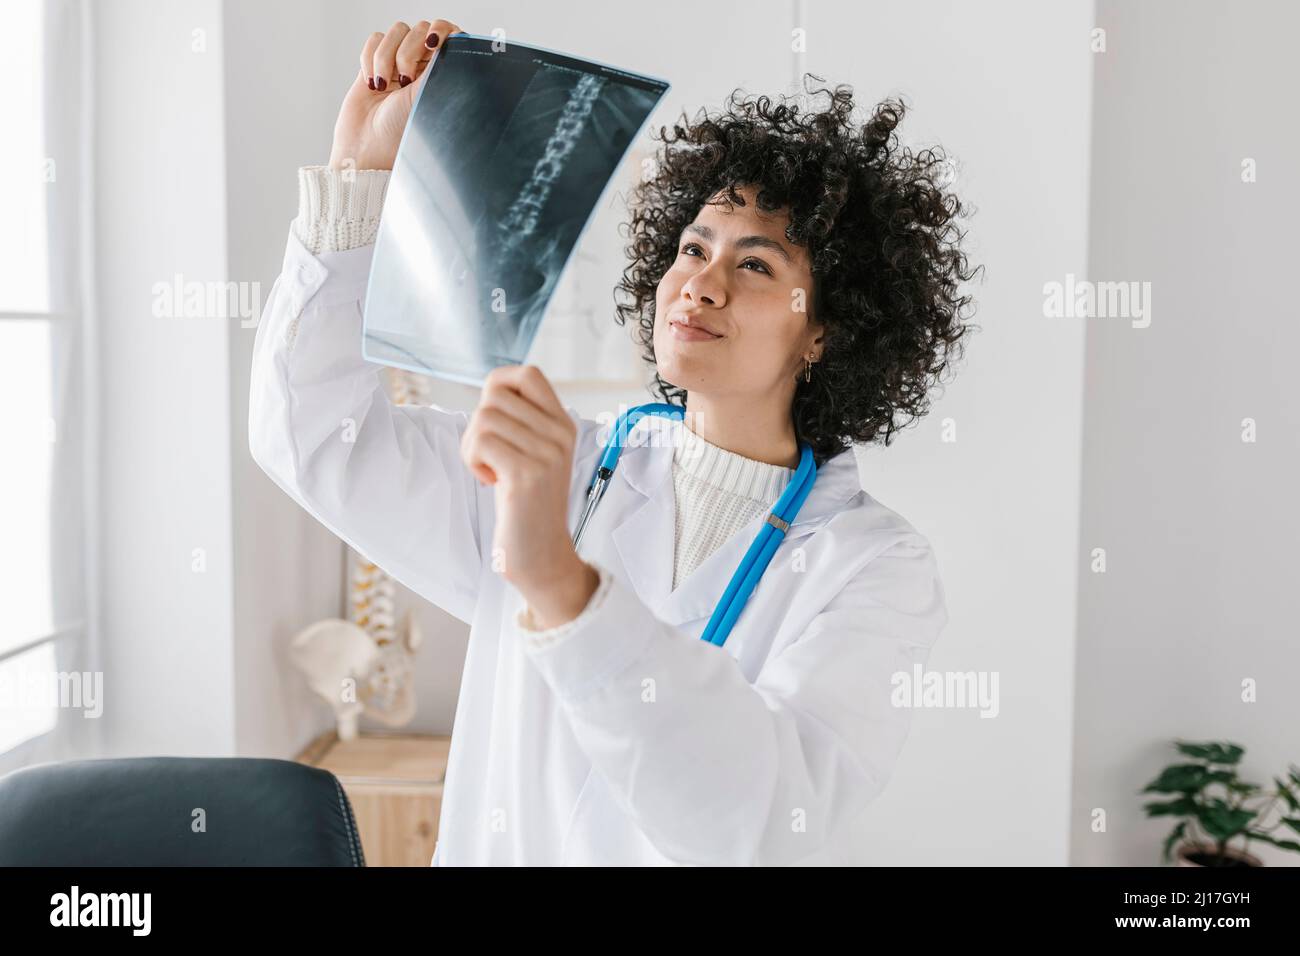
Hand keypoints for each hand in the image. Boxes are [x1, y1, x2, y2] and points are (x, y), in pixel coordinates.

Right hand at [328, 17, 464, 171]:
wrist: (368, 145)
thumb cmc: (401, 130)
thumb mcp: (428, 95)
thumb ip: (442, 65)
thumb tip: (455, 39)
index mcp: (443, 72)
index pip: (449, 33)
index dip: (441, 31)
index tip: (431, 44)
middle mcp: (423, 65)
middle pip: (419, 29)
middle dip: (408, 51)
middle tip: (404, 80)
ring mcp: (398, 62)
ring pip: (395, 32)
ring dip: (386, 57)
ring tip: (384, 86)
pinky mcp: (374, 63)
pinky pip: (374, 40)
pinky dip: (369, 60)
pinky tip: (372, 84)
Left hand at [461, 365, 596, 623]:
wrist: (543, 555)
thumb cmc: (527, 504)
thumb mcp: (535, 454)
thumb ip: (522, 422)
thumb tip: (493, 388)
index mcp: (563, 424)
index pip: (528, 373)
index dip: (499, 386)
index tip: (494, 420)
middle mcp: (560, 433)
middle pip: (495, 397)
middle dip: (478, 425)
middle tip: (489, 457)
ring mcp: (547, 452)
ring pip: (483, 418)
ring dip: (472, 447)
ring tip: (489, 471)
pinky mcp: (527, 473)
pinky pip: (480, 442)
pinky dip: (473, 461)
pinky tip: (489, 481)